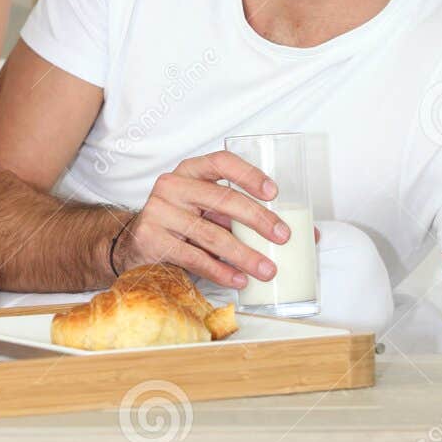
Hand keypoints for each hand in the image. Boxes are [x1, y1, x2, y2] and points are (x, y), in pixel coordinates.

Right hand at [114, 150, 315, 290]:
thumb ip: (246, 216)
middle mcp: (173, 185)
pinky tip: (239, 280)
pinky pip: (194, 257)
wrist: (132, 242)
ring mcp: (160, 212)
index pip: (221, 162)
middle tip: (282, 236)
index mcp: (190, 170)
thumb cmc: (183, 222)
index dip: (249, 174)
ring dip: (244, 254)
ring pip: (211, 235)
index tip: (274, 192)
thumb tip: (308, 234)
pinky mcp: (153, 240)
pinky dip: (220, 271)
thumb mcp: (209, 210)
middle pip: (222, 200)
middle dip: (258, 219)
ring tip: (268, 270)